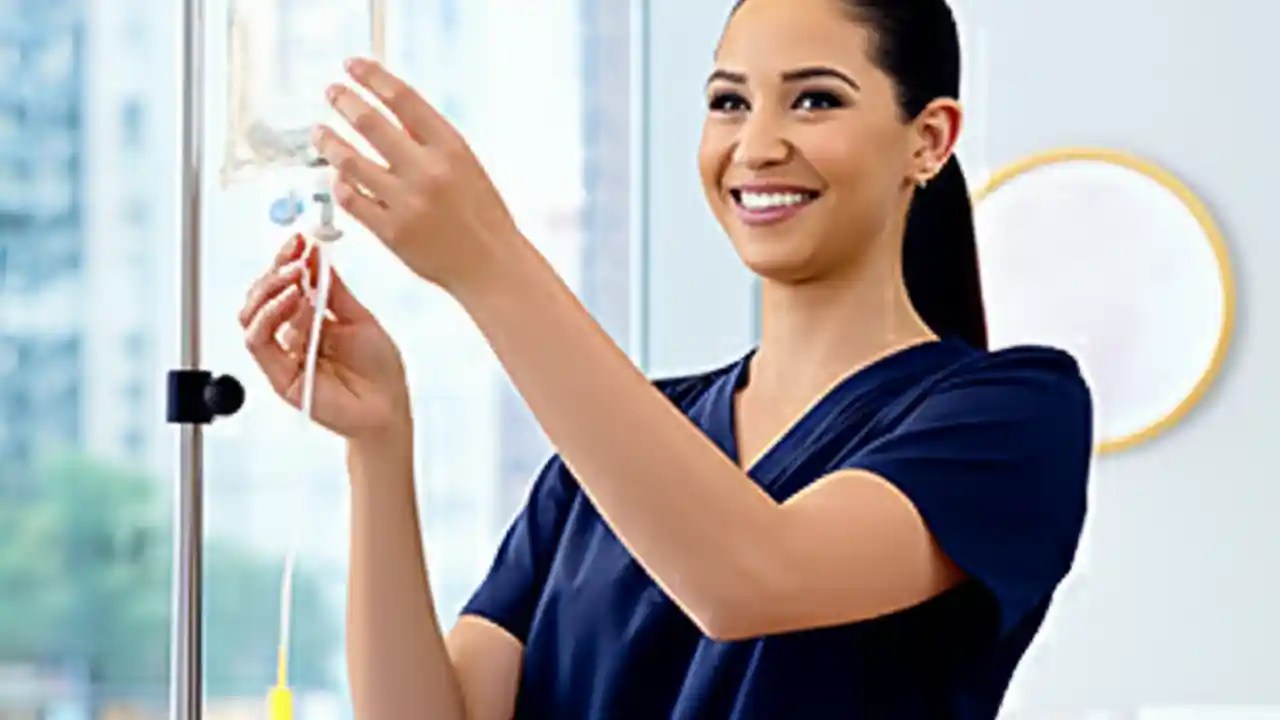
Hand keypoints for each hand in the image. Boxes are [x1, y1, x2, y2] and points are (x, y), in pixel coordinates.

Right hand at [239, 234, 410, 439]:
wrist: (388, 407)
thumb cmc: (379, 369)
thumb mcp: (359, 318)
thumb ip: (334, 290)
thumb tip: (316, 255)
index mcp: (309, 320)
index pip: (285, 285)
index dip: (288, 260)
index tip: (299, 240)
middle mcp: (291, 335)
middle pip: (262, 297)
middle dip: (276, 270)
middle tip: (295, 256)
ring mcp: (283, 355)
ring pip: (252, 316)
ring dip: (270, 290)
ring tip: (295, 277)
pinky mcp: (279, 376)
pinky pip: (260, 342)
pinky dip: (270, 317)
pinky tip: (290, 301)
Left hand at [312, 58, 523, 293]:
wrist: (491, 265)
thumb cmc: (481, 215)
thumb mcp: (465, 166)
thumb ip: (429, 142)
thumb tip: (386, 112)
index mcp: (450, 148)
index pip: (403, 99)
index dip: (373, 77)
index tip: (353, 65)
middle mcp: (427, 171)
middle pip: (371, 124)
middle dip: (344, 102)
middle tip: (331, 92)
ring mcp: (406, 202)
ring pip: (350, 162)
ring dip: (329, 142)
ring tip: (319, 132)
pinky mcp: (390, 231)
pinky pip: (351, 199)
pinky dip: (340, 185)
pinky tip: (338, 177)